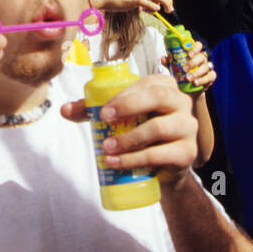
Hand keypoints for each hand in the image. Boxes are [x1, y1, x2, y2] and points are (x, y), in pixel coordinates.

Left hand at [61, 73, 197, 188]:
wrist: (162, 168)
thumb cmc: (140, 132)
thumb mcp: (119, 118)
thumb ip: (92, 111)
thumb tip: (64, 110)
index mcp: (166, 87)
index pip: (147, 83)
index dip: (125, 95)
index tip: (103, 110)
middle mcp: (181, 102)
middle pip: (158, 97)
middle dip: (129, 106)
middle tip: (105, 120)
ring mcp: (188, 127)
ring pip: (158, 128)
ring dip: (129, 139)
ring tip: (107, 149)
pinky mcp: (188, 152)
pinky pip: (161, 154)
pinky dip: (136, 159)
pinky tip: (117, 163)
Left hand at [163, 40, 214, 89]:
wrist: (187, 91)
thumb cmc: (181, 76)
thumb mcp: (174, 70)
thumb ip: (169, 64)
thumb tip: (164, 58)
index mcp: (194, 54)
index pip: (198, 46)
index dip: (195, 48)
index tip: (188, 54)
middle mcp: (202, 60)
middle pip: (202, 56)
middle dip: (193, 62)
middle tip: (184, 69)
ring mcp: (207, 68)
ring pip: (206, 67)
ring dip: (196, 72)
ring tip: (187, 78)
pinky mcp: (210, 77)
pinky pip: (211, 76)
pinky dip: (203, 79)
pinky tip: (195, 83)